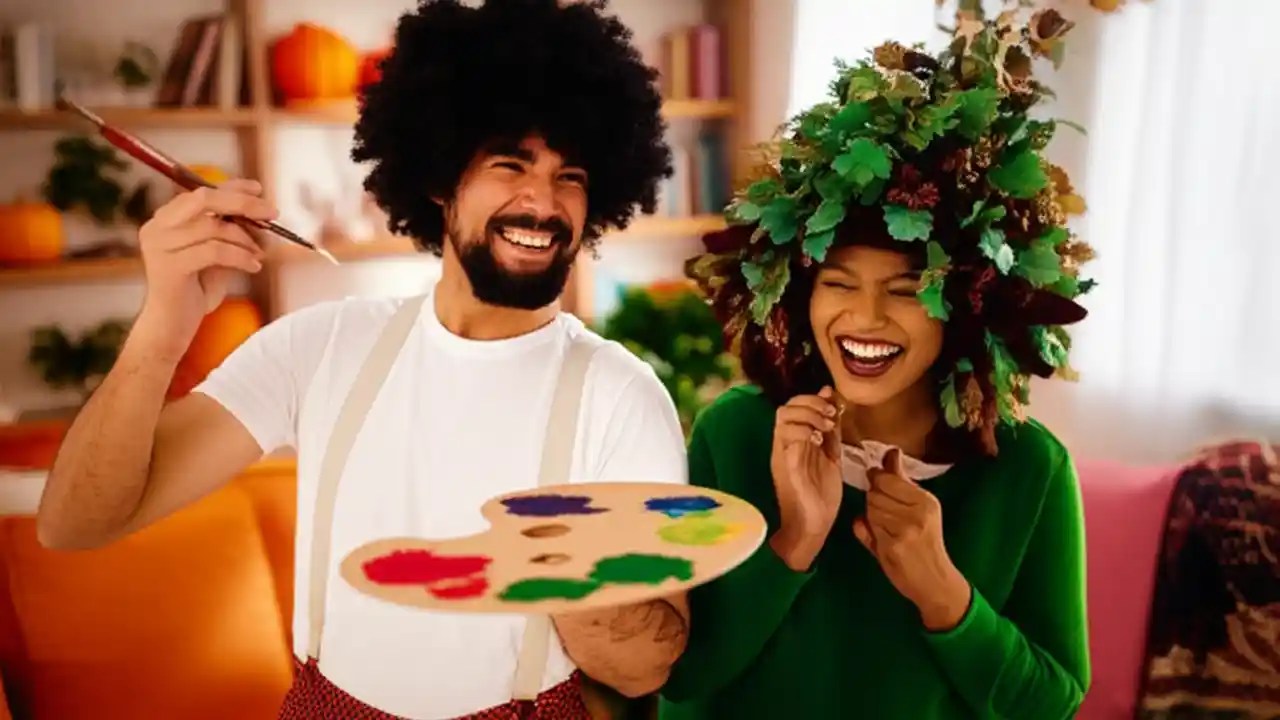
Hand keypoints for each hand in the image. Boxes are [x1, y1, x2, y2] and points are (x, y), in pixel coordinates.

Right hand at [133, 181, 275, 359]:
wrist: (172, 327)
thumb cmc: (195, 290)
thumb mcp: (217, 254)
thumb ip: (230, 232)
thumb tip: (262, 213)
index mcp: (166, 219)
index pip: (201, 191)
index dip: (232, 187)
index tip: (259, 189)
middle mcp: (157, 227)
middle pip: (203, 199)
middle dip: (242, 203)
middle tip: (271, 213)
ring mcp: (159, 246)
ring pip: (213, 226)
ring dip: (245, 239)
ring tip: (260, 253)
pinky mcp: (168, 267)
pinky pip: (214, 251)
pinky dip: (240, 256)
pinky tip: (254, 266)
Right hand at [769, 386, 843, 570]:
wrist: (813, 525)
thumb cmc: (820, 493)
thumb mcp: (830, 454)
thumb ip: (830, 429)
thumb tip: (831, 398)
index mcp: (794, 441)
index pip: (793, 405)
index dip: (812, 398)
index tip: (833, 406)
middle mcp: (784, 445)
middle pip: (785, 407)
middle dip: (810, 404)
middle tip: (830, 416)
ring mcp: (783, 455)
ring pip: (783, 418)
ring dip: (808, 416)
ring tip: (825, 428)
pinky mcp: (786, 466)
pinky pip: (787, 439)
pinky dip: (804, 433)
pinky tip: (818, 442)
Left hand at [853, 448, 970, 630]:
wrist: (935, 582)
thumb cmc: (925, 545)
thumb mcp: (920, 511)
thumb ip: (901, 484)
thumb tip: (890, 453)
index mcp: (926, 500)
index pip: (889, 477)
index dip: (878, 480)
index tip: (879, 484)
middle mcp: (918, 511)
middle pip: (876, 492)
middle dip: (873, 500)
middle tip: (884, 514)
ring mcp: (905, 528)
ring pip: (870, 508)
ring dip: (871, 517)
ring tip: (885, 528)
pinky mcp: (892, 545)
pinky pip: (867, 527)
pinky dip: (868, 531)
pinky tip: (881, 540)